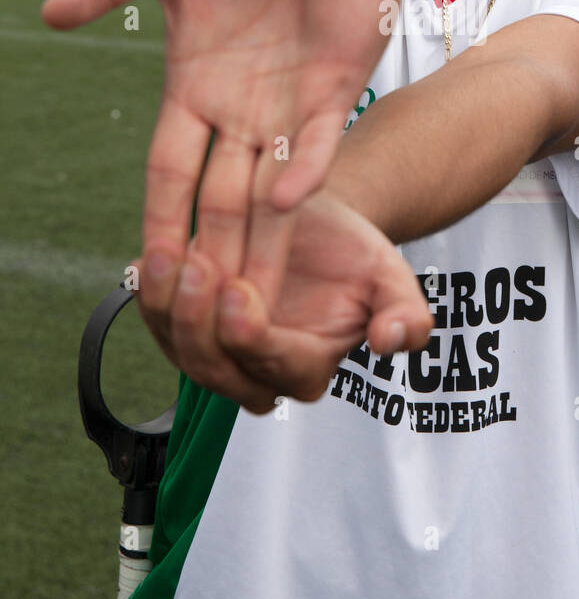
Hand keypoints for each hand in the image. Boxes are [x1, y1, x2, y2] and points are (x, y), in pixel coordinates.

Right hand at [41, 0, 416, 305]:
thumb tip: (49, 13)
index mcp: (197, 87)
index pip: (169, 170)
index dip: (159, 218)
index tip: (149, 273)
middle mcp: (242, 108)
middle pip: (220, 200)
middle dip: (211, 258)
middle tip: (204, 323)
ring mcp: (292, 102)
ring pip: (270, 190)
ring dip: (259, 240)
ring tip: (252, 299)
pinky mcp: (339, 84)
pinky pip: (319, 139)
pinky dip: (303, 168)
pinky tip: (286, 201)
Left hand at [131, 190, 433, 413]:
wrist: (311, 224)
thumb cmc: (352, 253)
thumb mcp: (391, 275)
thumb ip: (406, 313)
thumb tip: (392, 342)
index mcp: (308, 367)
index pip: (274, 366)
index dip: (252, 337)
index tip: (238, 290)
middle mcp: (256, 374)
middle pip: (217, 368)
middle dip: (200, 324)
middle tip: (197, 268)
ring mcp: (215, 355)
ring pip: (180, 348)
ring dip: (168, 307)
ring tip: (168, 256)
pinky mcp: (184, 330)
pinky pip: (159, 321)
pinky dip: (151, 293)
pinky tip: (151, 256)